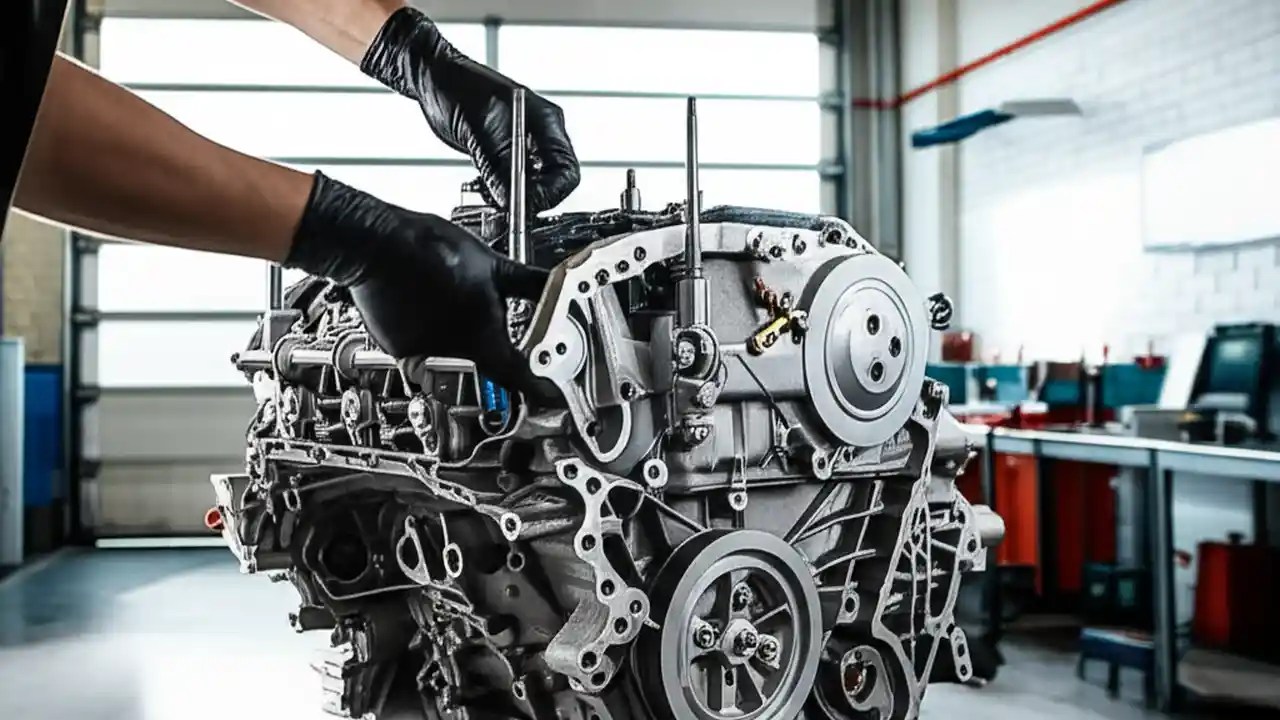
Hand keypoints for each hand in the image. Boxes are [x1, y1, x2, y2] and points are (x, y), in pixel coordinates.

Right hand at [285, 172, 549, 395]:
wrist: (375, 244)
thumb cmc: (430, 251)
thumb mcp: (493, 264)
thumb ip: (530, 284)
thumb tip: (559, 285)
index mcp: (481, 338)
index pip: (519, 379)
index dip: (538, 388)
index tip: (548, 392)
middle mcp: (453, 356)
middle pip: (486, 370)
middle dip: (498, 357)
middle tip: (501, 333)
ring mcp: (424, 356)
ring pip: (456, 360)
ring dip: (463, 342)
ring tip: (456, 305)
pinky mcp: (400, 350)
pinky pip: (426, 352)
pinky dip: (435, 335)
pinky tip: (430, 307)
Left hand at [361, 7, 578, 211]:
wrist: (434, 76)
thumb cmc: (456, 88)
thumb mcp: (478, 133)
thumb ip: (498, 169)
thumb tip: (512, 204)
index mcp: (546, 122)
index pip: (567, 171)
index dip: (550, 194)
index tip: (525, 206)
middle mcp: (541, 134)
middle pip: (553, 182)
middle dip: (531, 198)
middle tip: (506, 207)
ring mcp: (525, 143)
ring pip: (532, 185)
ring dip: (513, 197)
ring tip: (490, 194)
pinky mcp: (506, 152)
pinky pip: (513, 181)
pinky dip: (500, 190)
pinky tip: (484, 187)